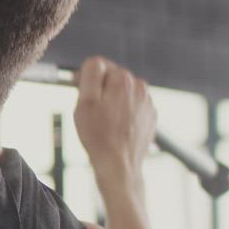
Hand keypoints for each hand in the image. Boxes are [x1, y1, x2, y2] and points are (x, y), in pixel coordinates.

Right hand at [73, 56, 156, 180]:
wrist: (119, 165)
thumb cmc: (99, 136)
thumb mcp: (85, 101)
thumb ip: (90, 74)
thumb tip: (95, 63)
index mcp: (124, 79)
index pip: (98, 65)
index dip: (84, 78)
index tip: (78, 93)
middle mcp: (140, 87)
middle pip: (112, 79)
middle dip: (100, 90)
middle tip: (90, 111)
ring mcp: (147, 103)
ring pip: (122, 93)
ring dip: (111, 102)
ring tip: (103, 122)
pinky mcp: (150, 117)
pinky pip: (131, 107)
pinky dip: (122, 114)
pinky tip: (114, 128)